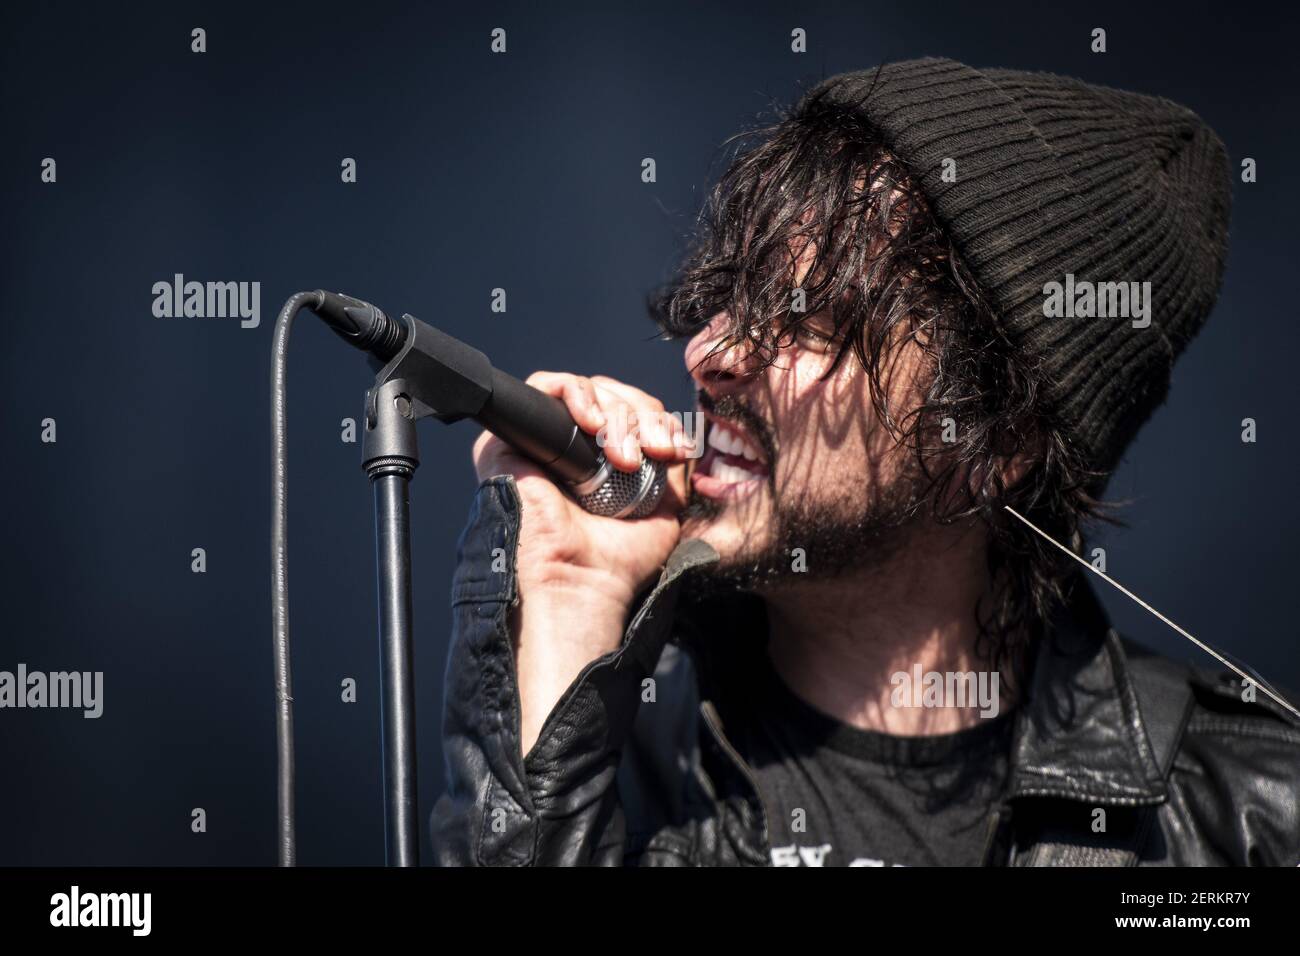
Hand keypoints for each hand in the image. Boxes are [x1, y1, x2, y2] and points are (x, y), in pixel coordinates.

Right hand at [472, 372, 691, 756]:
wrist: (582, 581)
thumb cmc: (617, 560)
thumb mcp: (664, 504)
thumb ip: (669, 463)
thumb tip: (678, 432)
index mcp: (599, 462)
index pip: (630, 412)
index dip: (654, 420)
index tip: (673, 448)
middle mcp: (567, 448)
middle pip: (611, 396)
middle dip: (640, 418)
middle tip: (652, 451)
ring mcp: (537, 442)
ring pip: (584, 389)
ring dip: (615, 415)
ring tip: (623, 456)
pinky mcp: (508, 437)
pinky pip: (543, 386)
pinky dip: (576, 394)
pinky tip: (592, 424)